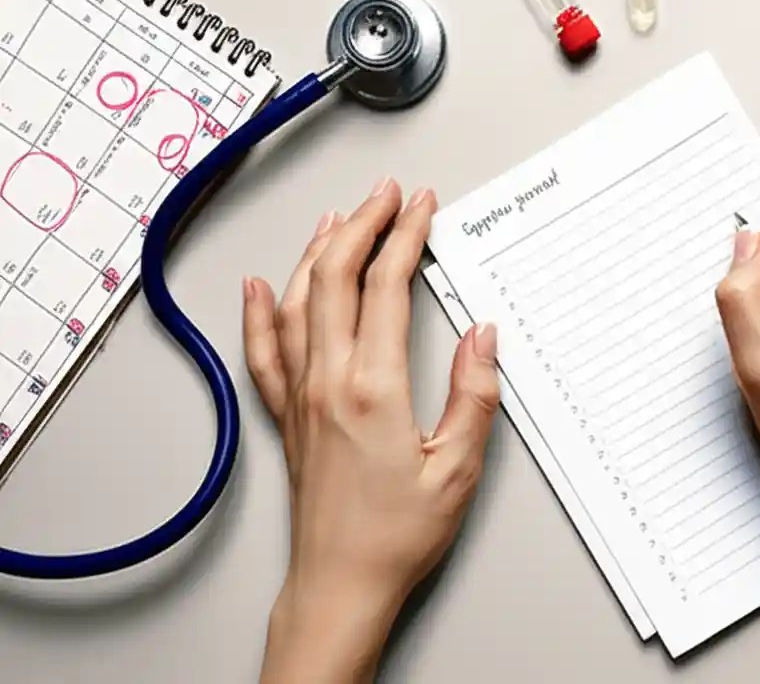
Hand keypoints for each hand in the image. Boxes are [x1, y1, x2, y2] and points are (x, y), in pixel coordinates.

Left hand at [242, 179, 499, 682]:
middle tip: (386, 195)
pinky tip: (258, 288)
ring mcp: (302, 396)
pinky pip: (266, 350)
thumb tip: (481, 337)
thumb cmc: (396, 535)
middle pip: (337, 279)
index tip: (421, 207)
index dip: (405, 237)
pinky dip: (260, 312)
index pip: (387, 287)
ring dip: (319, 252)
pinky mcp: (288, 417)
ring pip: (299, 303)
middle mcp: (328, 382)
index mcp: (373, 387)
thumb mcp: (457, 468)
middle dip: (363, 224)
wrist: (341, 583)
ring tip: (338, 217)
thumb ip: (473, 396)